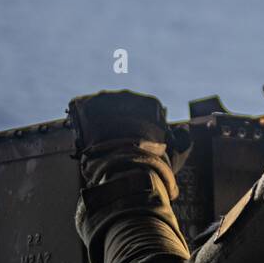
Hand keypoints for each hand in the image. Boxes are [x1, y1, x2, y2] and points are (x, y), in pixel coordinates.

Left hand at [67, 90, 191, 186]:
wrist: (125, 166)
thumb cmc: (153, 163)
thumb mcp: (176, 153)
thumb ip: (183, 141)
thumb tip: (184, 130)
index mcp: (151, 104)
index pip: (142, 112)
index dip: (136, 128)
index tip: (132, 141)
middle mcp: (128, 96)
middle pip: (120, 107)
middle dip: (115, 121)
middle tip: (111, 142)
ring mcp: (105, 98)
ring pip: (99, 107)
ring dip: (96, 120)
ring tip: (94, 140)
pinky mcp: (85, 104)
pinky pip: (79, 108)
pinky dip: (78, 119)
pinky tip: (81, 135)